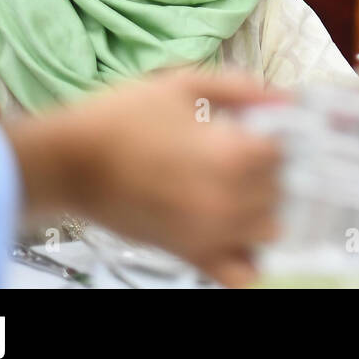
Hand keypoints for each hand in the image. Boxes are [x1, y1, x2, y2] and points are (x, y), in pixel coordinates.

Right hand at [5, 71, 285, 287]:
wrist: (68, 161)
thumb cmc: (122, 117)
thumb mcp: (184, 84)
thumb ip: (241, 88)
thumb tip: (287, 96)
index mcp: (232, 152)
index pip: (290, 151)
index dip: (287, 136)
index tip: (277, 127)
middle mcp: (230, 199)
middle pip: (286, 190)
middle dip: (279, 170)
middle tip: (261, 154)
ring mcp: (212, 232)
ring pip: (272, 230)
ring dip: (270, 210)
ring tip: (250, 190)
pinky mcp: (190, 254)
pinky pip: (241, 274)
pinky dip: (251, 259)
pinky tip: (243, 235)